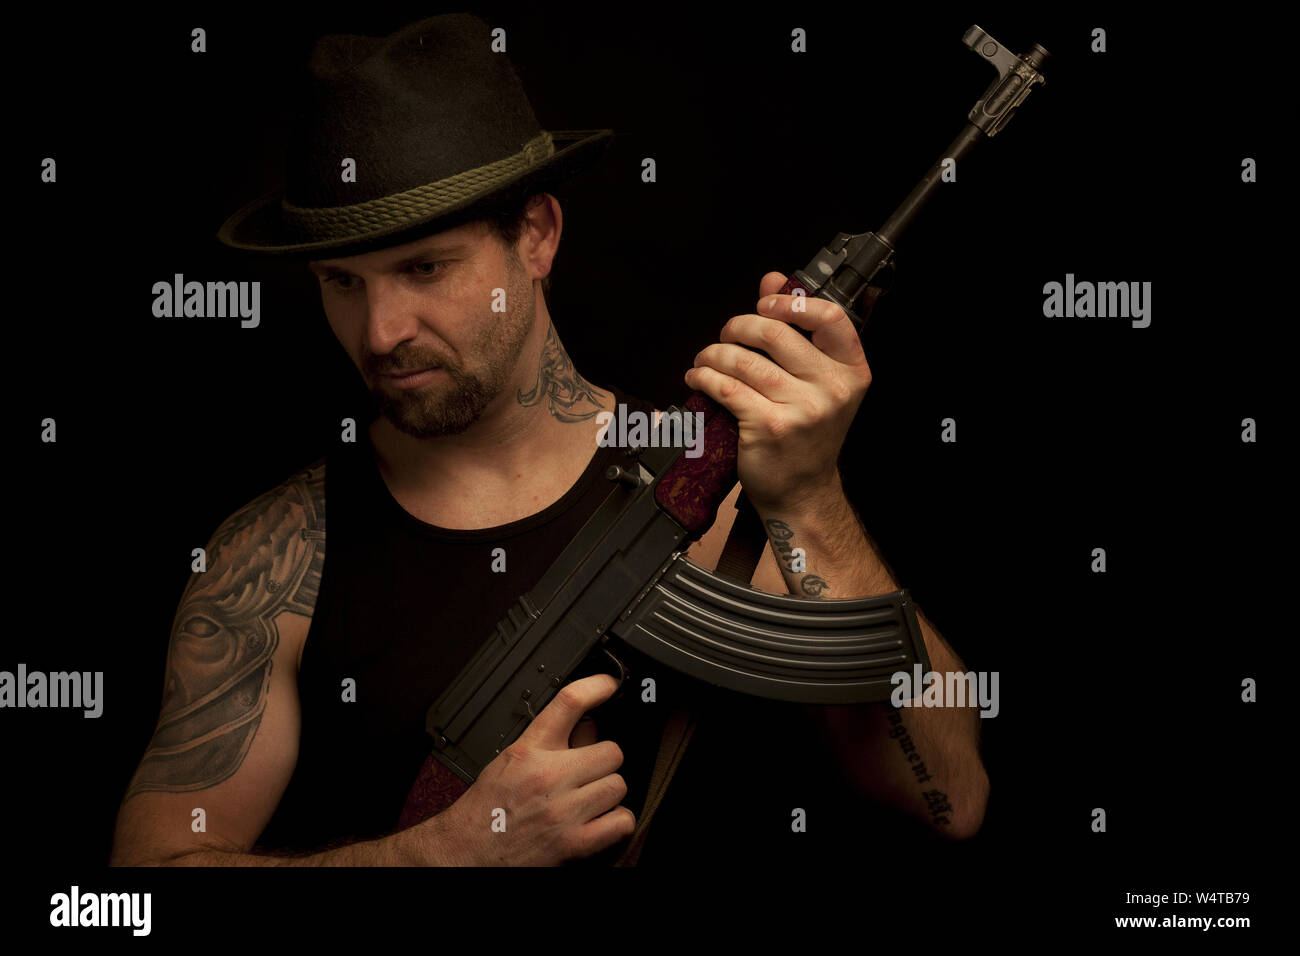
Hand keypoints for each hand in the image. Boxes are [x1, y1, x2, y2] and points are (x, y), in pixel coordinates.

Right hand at [431, 674, 633, 865]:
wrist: (467, 851)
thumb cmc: (486, 809)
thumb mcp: (510, 760)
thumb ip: (550, 742)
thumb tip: (590, 727)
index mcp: (530, 750)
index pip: (569, 702)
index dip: (597, 686)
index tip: (610, 684)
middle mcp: (549, 776)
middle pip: (611, 751)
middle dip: (605, 762)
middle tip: (591, 772)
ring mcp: (563, 810)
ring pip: (618, 785)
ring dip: (609, 793)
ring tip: (590, 799)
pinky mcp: (573, 843)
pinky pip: (621, 821)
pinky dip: (616, 822)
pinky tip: (600, 821)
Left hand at [684, 272, 870, 512]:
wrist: (802, 492)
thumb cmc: (808, 434)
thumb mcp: (817, 383)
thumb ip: (798, 330)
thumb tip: (773, 278)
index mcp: (851, 371)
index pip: (831, 317)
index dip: (791, 302)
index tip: (765, 303)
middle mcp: (832, 389)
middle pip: (775, 333)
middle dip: (738, 326)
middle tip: (727, 334)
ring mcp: (802, 410)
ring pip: (744, 360)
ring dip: (714, 353)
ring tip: (706, 358)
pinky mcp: (769, 427)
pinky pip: (726, 387)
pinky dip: (704, 376)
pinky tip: (698, 377)